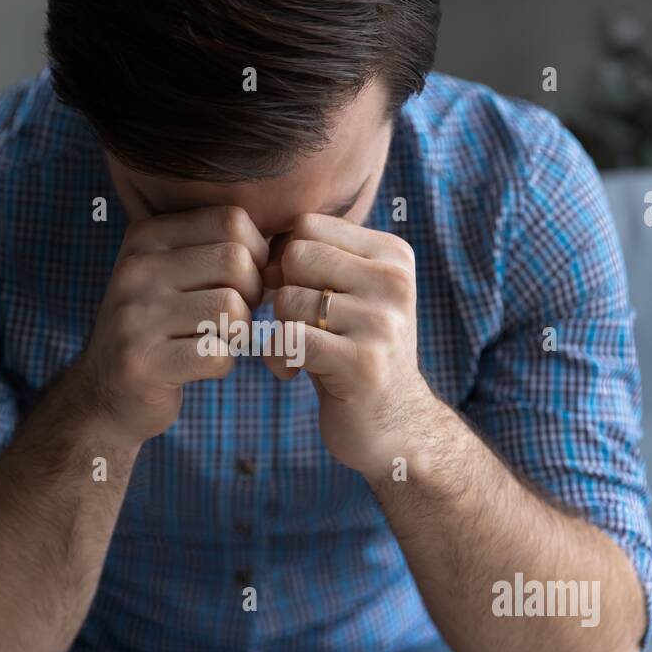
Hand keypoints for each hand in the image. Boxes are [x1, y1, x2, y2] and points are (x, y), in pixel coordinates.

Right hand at [78, 206, 266, 446]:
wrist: (103, 393)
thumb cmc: (159, 327)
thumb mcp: (173, 272)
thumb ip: (218, 247)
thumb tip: (288, 239)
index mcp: (146, 237)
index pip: (231, 220)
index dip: (256, 253)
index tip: (244, 280)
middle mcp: (135, 270)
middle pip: (236, 261)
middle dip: (252, 293)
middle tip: (235, 315)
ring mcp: (134, 317)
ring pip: (232, 308)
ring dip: (239, 332)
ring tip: (217, 339)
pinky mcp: (143, 363)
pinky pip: (219, 355)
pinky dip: (223, 364)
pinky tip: (200, 365)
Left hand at [262, 214, 438, 480]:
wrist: (395, 425)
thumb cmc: (355, 352)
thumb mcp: (350, 294)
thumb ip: (317, 259)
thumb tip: (256, 239)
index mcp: (393, 256)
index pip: (308, 226)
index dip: (286, 260)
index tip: (299, 294)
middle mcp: (394, 282)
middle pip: (296, 256)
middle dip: (283, 290)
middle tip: (297, 324)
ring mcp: (382, 322)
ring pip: (288, 299)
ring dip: (280, 330)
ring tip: (301, 352)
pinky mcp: (362, 363)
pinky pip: (288, 338)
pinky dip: (276, 358)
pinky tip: (291, 372)